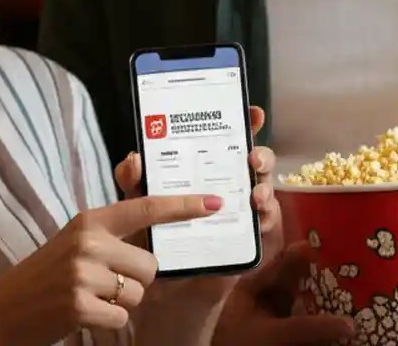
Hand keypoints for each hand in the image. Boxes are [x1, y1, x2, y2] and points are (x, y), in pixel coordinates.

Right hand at [0, 194, 222, 345]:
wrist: (0, 313)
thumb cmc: (44, 277)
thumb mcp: (75, 241)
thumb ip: (112, 228)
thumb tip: (151, 206)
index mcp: (89, 220)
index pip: (145, 207)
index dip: (183, 206)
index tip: (214, 203)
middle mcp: (88, 241)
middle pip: (151, 263)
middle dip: (136, 280)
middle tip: (103, 283)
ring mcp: (83, 273)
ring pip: (139, 291)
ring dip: (122, 302)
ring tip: (89, 298)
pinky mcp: (81, 305)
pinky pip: (123, 315)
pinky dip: (109, 321)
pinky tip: (84, 315)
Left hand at [113, 105, 281, 301]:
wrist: (164, 284)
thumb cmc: (153, 234)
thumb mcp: (138, 203)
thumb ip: (132, 180)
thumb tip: (135, 158)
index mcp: (204, 167)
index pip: (226, 137)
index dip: (243, 121)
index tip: (252, 112)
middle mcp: (228, 182)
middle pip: (254, 159)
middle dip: (261, 153)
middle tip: (253, 157)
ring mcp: (242, 208)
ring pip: (264, 188)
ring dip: (265, 186)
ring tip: (255, 193)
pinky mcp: (249, 236)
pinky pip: (265, 222)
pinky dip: (265, 216)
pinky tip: (257, 215)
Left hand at [210, 241, 354, 344]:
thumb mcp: (274, 333)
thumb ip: (310, 326)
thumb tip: (351, 323)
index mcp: (256, 284)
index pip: (287, 259)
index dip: (313, 251)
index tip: (343, 247)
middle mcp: (266, 296)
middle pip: (301, 280)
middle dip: (326, 277)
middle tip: (357, 271)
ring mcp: (275, 316)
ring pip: (307, 302)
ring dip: (328, 300)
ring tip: (358, 292)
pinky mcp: (283, 335)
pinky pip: (307, 324)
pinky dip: (323, 322)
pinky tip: (343, 321)